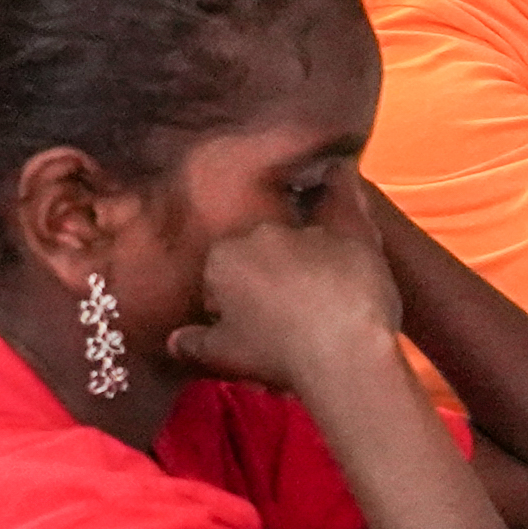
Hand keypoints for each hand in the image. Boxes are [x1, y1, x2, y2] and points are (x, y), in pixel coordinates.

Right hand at [168, 203, 408, 402]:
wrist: (343, 352)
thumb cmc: (276, 355)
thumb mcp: (223, 355)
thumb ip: (193, 343)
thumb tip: (174, 340)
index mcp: (224, 256)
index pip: (222, 270)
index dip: (234, 299)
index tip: (249, 324)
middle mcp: (263, 232)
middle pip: (261, 250)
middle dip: (268, 273)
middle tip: (286, 313)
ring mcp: (309, 230)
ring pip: (302, 235)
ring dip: (306, 254)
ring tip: (324, 293)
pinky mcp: (353, 233)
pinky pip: (346, 200)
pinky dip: (343, 188)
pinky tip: (341, 172)